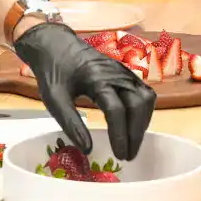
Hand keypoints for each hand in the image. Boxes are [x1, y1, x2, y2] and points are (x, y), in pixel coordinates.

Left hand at [12, 22, 154, 160]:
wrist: (55, 45)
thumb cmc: (54, 71)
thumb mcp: (54, 99)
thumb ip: (71, 124)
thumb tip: (89, 150)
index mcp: (96, 78)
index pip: (116, 110)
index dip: (120, 135)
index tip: (119, 156)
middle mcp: (116, 73)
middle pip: (138, 104)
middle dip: (136, 133)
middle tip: (128, 156)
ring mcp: (124, 72)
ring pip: (146, 99)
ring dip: (142, 123)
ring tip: (131, 144)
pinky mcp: (127, 74)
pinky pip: (144, 94)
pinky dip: (143, 113)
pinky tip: (132, 127)